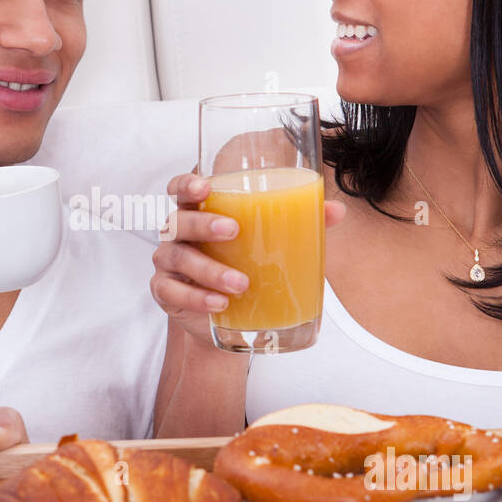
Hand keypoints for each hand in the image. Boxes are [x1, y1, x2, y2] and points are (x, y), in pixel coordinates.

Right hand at [150, 172, 345, 347]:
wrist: (235, 318)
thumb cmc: (248, 266)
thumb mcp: (274, 244)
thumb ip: (300, 223)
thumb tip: (335, 210)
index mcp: (200, 212)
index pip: (182, 189)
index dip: (186, 184)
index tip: (204, 187)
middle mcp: (179, 235)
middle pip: (179, 221)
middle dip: (203, 224)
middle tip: (233, 230)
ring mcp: (169, 264)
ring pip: (178, 259)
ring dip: (208, 270)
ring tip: (240, 283)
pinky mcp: (166, 293)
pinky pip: (171, 293)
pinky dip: (195, 298)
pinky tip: (219, 304)